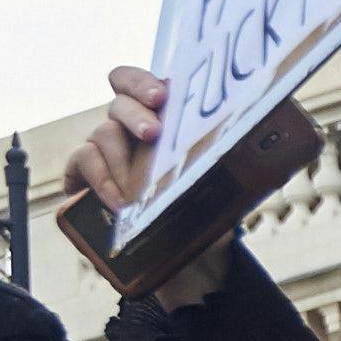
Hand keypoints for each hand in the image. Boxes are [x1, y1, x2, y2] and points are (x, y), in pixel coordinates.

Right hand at [64, 68, 261, 302]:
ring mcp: (104, 148)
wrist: (189, 258)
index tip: (161, 95)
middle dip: (137, 115)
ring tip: (139, 187)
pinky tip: (120, 203)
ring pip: (103, 133)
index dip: (143, 82)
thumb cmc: (207, 211)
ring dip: (122, 158)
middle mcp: (129, 127)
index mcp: (162, 118)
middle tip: (154, 134)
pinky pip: (83, 161)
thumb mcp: (223, 184)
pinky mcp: (83, 173)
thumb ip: (227, 159)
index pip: (139, 83)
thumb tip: (257, 143)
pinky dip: (101, 181)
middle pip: (121, 103)